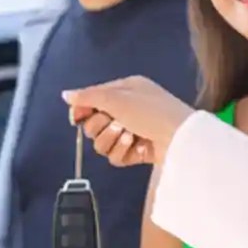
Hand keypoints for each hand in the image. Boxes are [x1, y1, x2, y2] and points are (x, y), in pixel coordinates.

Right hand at [63, 76, 195, 166]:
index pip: (91, 100)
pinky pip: (115, 156)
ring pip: (101, 143)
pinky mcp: (136, 152)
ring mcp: (131, 132)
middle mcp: (126, 110)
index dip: (81, 110)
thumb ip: (88, 96)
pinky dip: (123, 152)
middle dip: (100, 126)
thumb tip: (65, 95)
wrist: (182, 137)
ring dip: (111, 139)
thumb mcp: (116, 98)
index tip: (76, 118)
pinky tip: (136, 146)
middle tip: (116, 123)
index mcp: (123, 91)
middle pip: (92, 124)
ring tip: (129, 135)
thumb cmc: (152, 111)